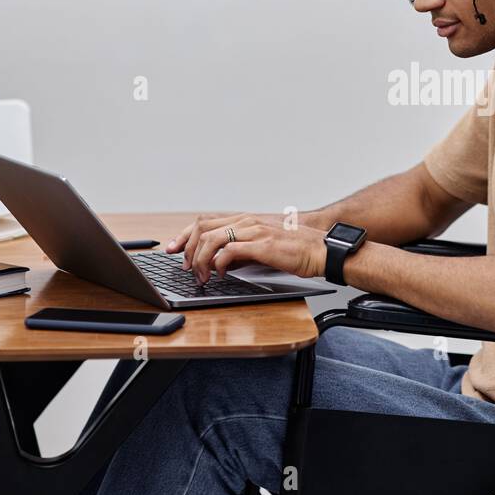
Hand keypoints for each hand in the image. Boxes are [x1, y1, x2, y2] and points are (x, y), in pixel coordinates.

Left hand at [174, 213, 327, 283]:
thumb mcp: (263, 246)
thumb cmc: (297, 249)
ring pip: (211, 239)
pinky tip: (220, 274)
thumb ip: (242, 251)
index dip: (184, 235)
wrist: (321, 250)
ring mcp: (253, 231)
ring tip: (201, 275)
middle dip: (186, 248)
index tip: (173, 249)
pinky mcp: (261, 245)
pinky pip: (229, 252)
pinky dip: (218, 264)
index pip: (205, 221)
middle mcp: (247, 221)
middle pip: (202, 227)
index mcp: (245, 219)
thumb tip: (222, 263)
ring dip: (200, 259)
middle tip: (184, 266)